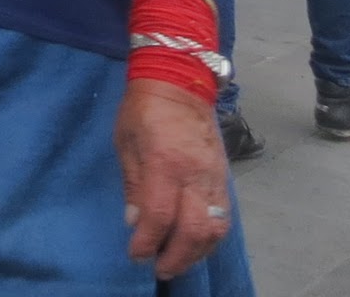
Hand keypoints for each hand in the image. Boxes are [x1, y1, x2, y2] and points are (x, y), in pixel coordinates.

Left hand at [115, 79, 230, 281]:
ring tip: (177, 260)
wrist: (179, 80)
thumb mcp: (125, 142)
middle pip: (194, 229)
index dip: (147, 241)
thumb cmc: (143, 108)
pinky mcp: (224, 176)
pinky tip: (194, 242)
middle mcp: (195, 173)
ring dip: (197, 251)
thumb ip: (132, 184)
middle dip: (177, 256)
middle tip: (159, 268)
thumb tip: (134, 223)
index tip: (136, 255)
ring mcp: (214, 176)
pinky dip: (210, 235)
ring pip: (216, 227)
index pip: (159, 215)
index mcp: (165, 162)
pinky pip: (224, 215)